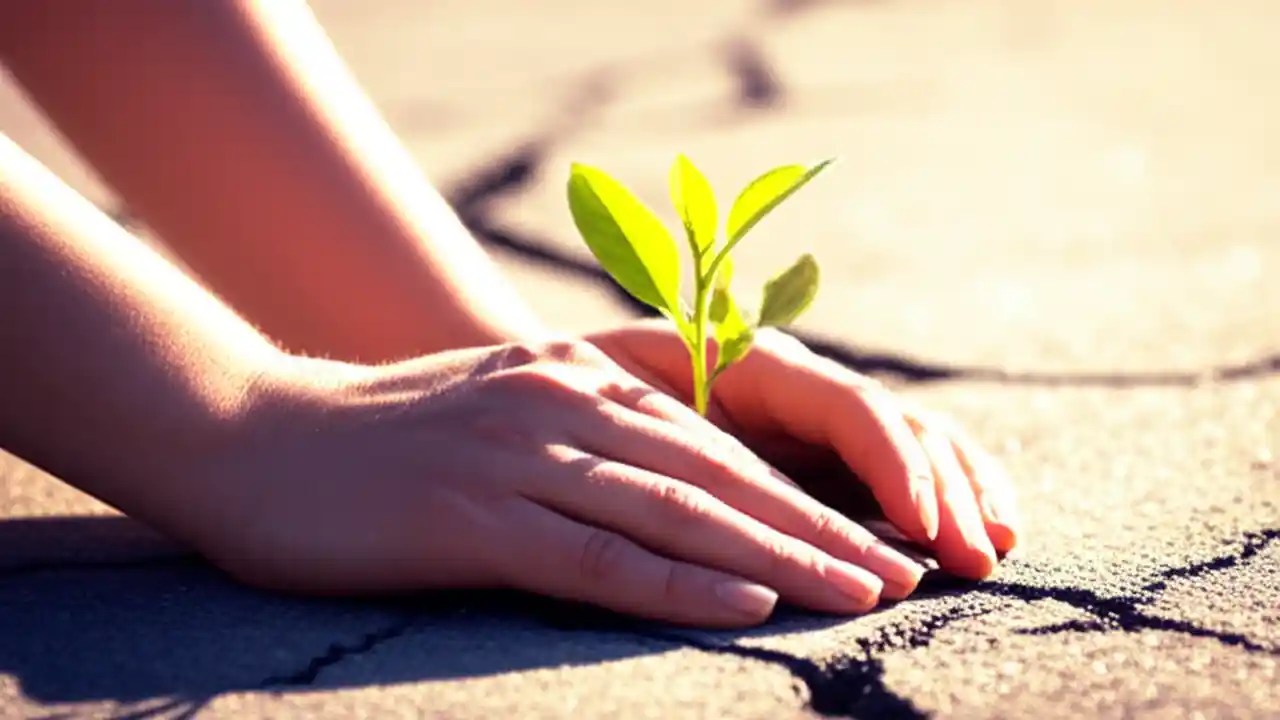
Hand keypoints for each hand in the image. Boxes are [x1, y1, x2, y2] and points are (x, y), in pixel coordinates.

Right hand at [193, 339, 926, 626]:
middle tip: (901, 574)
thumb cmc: (378, 437)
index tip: (869, 536)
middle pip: (715, 478)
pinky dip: (677, 582)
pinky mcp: (472, 518)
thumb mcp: (496, 409)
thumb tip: (660, 475)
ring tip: (861, 594)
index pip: (711, 445)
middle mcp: (561, 407)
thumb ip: (578, 429)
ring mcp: (519, 458)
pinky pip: (594, 555)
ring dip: (777, 555)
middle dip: (817, 527)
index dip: (797, 493)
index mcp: (574, 379)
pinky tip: (745, 602)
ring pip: (675, 513)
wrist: (252, 435)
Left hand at [587, 321, 1020, 578]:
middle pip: (897, 427)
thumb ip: (674, 415)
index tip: (920, 521)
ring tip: (993, 548)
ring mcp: (820, 422)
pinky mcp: (826, 459)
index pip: (848, 403)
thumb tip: (727, 475)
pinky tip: (978, 538)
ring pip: (915, 446)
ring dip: (961, 495)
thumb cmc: (588, 390)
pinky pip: (901, 474)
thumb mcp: (621, 392)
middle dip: (944, 490)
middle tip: (977, 555)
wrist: (571, 390)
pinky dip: (945, 501)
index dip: (892, 459)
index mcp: (757, 362)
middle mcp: (803, 388)